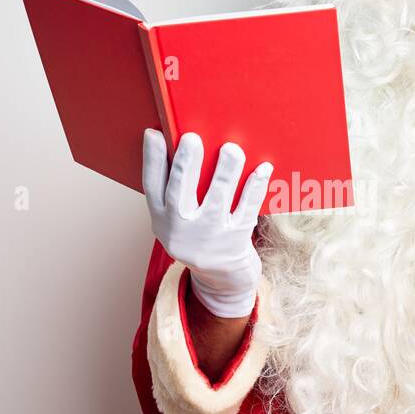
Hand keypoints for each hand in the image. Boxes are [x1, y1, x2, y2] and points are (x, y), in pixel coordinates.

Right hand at [141, 128, 273, 318]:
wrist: (222, 279)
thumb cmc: (200, 235)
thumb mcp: (178, 220)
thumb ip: (177, 191)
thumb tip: (184, 144)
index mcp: (162, 219)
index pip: (152, 186)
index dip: (152, 159)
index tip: (154, 134)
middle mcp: (180, 230)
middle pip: (180, 193)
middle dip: (186, 164)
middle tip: (192, 138)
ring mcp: (208, 237)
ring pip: (216, 200)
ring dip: (225, 172)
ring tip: (232, 149)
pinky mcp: (234, 241)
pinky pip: (246, 210)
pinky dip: (255, 188)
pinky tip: (262, 169)